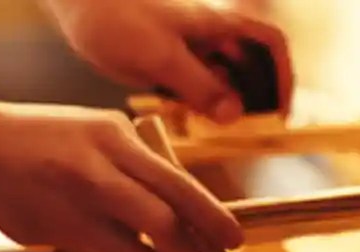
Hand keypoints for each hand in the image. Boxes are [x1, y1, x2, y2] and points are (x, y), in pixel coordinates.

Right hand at [0, 102, 242, 251]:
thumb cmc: (53, 141)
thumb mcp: (101, 135)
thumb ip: (143, 168)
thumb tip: (191, 216)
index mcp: (114, 140)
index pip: (178, 185)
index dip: (212, 218)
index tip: (235, 240)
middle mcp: (94, 172)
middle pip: (163, 227)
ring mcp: (70, 206)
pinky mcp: (49, 234)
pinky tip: (104, 246)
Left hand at [42, 0, 293, 122]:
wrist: (76, 3)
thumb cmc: (116, 16)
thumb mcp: (160, 55)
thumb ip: (199, 86)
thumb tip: (234, 115)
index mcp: (217, 24)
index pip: (269, 43)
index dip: (283, 75)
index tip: (280, 111)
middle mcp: (209, 37)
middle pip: (250, 69)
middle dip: (254, 100)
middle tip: (247, 131)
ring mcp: (189, 50)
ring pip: (222, 82)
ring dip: (224, 107)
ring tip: (215, 130)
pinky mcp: (167, 64)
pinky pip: (194, 88)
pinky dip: (197, 107)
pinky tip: (187, 120)